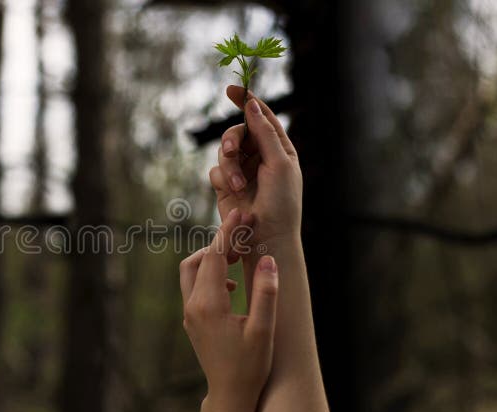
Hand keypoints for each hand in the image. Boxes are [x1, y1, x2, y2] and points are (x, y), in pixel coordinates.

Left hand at [180, 208, 278, 411]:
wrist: (229, 396)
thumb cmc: (250, 367)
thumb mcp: (264, 330)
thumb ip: (266, 293)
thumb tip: (268, 260)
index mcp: (209, 305)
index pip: (215, 256)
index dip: (228, 232)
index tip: (242, 213)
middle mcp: (193, 306)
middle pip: (199, 259)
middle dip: (220, 241)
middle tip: (245, 231)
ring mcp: (189, 313)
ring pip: (192, 270)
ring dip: (213, 258)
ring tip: (242, 256)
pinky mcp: (192, 319)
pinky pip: (195, 285)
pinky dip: (211, 273)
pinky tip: (234, 284)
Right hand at [209, 86, 301, 243]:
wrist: (266, 236)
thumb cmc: (281, 202)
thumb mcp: (279, 164)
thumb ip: (265, 134)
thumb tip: (252, 106)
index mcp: (279, 148)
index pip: (263, 117)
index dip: (247, 101)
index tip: (231, 90)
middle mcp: (260, 157)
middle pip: (238, 132)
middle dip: (232, 140)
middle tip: (231, 150)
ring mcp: (243, 170)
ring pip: (224, 151)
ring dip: (229, 166)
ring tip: (237, 185)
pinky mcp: (226, 185)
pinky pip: (215, 170)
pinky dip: (222, 179)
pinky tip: (231, 192)